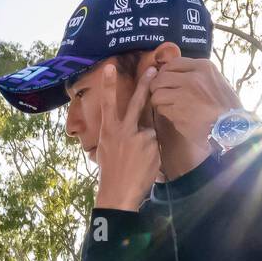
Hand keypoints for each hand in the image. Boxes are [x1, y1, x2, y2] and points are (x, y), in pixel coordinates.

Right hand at [93, 63, 161, 211]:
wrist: (118, 193)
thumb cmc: (110, 173)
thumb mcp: (105, 149)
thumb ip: (116, 134)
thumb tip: (129, 128)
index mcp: (109, 131)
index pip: (108, 103)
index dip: (109, 85)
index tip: (109, 67)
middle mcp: (124, 131)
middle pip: (137, 103)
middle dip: (145, 85)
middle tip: (153, 70)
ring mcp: (140, 138)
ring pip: (150, 132)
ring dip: (147, 144)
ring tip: (137, 162)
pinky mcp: (152, 147)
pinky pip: (156, 145)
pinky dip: (153, 153)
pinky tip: (145, 165)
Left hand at [147, 57, 241, 146]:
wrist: (232, 127)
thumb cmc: (226, 106)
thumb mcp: (216, 81)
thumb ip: (198, 74)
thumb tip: (176, 73)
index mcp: (203, 67)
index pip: (173, 63)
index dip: (165, 73)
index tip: (166, 80)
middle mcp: (192, 78)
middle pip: (160, 78)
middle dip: (158, 87)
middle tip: (163, 95)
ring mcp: (183, 95)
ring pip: (157, 94)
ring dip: (159, 101)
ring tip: (168, 105)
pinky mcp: (178, 111)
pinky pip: (161, 108)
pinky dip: (164, 112)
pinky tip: (174, 115)